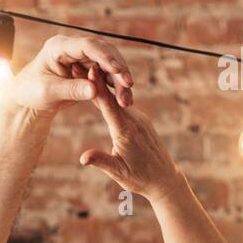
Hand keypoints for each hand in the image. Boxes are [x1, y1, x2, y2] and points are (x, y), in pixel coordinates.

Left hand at [3, 33, 134, 119]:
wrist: (27, 101)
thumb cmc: (31, 93)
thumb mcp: (48, 93)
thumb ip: (71, 90)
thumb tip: (94, 90)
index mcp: (59, 47)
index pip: (87, 46)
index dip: (104, 56)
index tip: (117, 69)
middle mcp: (73, 49)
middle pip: (102, 52)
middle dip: (118, 68)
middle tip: (129, 85)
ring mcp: (81, 58)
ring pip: (107, 64)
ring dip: (119, 80)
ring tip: (127, 98)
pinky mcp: (87, 70)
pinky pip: (106, 75)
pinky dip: (115, 87)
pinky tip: (123, 99)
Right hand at [79, 65, 184, 202]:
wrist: (164, 178)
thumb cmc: (140, 179)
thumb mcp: (119, 173)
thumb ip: (101, 161)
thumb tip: (83, 159)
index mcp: (125, 131)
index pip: (108, 104)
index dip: (97, 86)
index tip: (87, 68)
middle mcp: (133, 119)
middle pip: (111, 95)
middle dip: (95, 79)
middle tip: (78, 63)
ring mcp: (138, 117)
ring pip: (117, 98)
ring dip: (102, 84)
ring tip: (86, 70)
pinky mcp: (140, 119)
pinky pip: (123, 104)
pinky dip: (111, 95)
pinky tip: (101, 87)